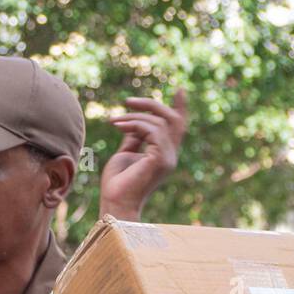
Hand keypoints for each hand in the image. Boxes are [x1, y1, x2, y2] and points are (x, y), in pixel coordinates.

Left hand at [99, 88, 187, 221]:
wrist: (115, 203)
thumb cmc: (117, 184)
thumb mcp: (126, 153)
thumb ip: (134, 138)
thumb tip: (135, 121)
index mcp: (164, 155)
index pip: (178, 127)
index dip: (180, 107)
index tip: (179, 89)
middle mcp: (170, 156)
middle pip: (173, 119)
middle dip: (151, 105)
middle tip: (127, 101)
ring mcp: (167, 159)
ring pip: (159, 122)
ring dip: (133, 116)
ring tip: (113, 121)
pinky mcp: (160, 160)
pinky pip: (151, 130)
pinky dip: (133, 124)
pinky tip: (117, 126)